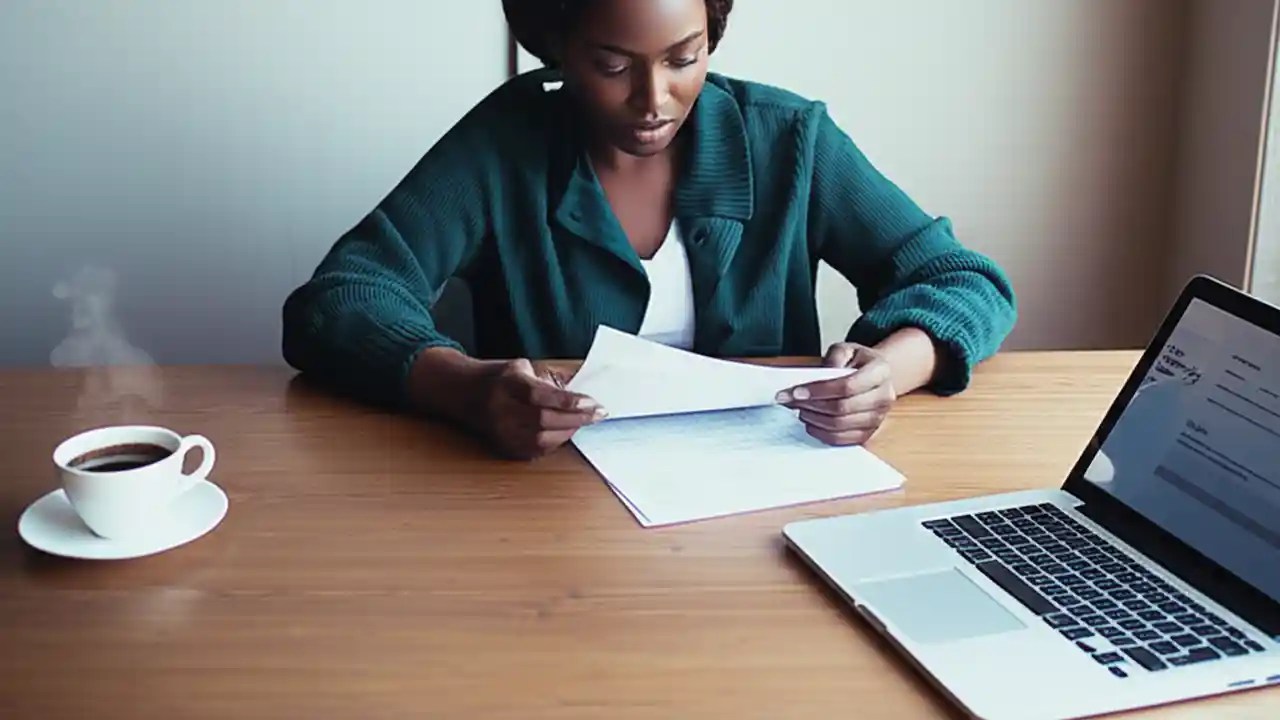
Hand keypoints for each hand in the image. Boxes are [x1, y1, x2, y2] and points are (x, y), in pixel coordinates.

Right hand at [480, 359, 605, 458]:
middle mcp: (501, 410)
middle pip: (544, 420)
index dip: (569, 402)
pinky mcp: (503, 447)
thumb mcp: (523, 367)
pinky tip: (565, 430)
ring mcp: (501, 432)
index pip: (540, 396)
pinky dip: (556, 442)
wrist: (464, 393)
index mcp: (507, 384)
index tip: (593, 403)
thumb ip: (552, 379)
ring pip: (542, 439)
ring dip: (569, 431)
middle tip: (598, 414)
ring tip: (583, 420)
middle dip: (576, 418)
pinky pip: (536, 450)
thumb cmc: (500, 378)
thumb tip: (586, 386)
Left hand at [776, 343, 895, 445]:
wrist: (875, 376)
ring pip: (840, 426)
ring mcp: (878, 417)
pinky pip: (842, 440)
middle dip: (812, 405)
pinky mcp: (869, 433)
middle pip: (842, 408)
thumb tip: (817, 378)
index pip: (848, 386)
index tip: (797, 391)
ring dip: (814, 420)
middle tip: (792, 400)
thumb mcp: (846, 349)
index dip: (819, 390)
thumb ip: (833, 358)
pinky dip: (822, 433)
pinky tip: (811, 423)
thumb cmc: (859, 363)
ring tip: (800, 409)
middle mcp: (884, 396)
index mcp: (881, 371)